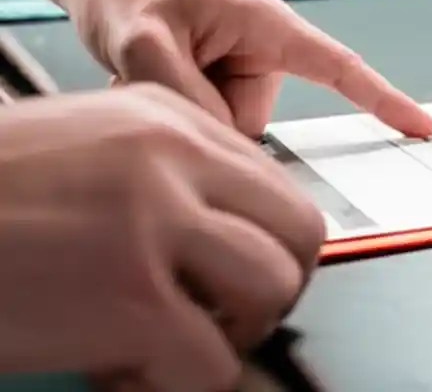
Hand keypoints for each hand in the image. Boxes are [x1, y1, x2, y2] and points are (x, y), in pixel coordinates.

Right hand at [0, 84, 325, 389]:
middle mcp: (172, 156)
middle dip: (268, 290)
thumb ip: (162, 176)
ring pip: (272, 291)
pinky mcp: (129, 298)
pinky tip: (120, 372)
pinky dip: (177, 384)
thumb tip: (225, 232)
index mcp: (166, 116)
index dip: (261, 244)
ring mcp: (153, 223)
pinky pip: (211, 364)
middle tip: (219, 320)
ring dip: (231, 335)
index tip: (229, 277)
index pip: (275, 184)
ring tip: (171, 346)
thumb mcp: (83, 150)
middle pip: (298, 233)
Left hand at [62, 0, 431, 139]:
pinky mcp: (222, 79)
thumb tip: (219, 146)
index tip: (423, 128)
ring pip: (227, 128)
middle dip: (203, 113)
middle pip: (253, 119)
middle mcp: (263, 46)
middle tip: (157, 72)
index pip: (339, 67)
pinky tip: (147, 79)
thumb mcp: (142, 43)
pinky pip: (210, 122)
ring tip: (147, 71)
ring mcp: (243, 65)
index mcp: (266, 24)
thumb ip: (183, 99)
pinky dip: (176, 109)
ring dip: (184, 111)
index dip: (385, 99)